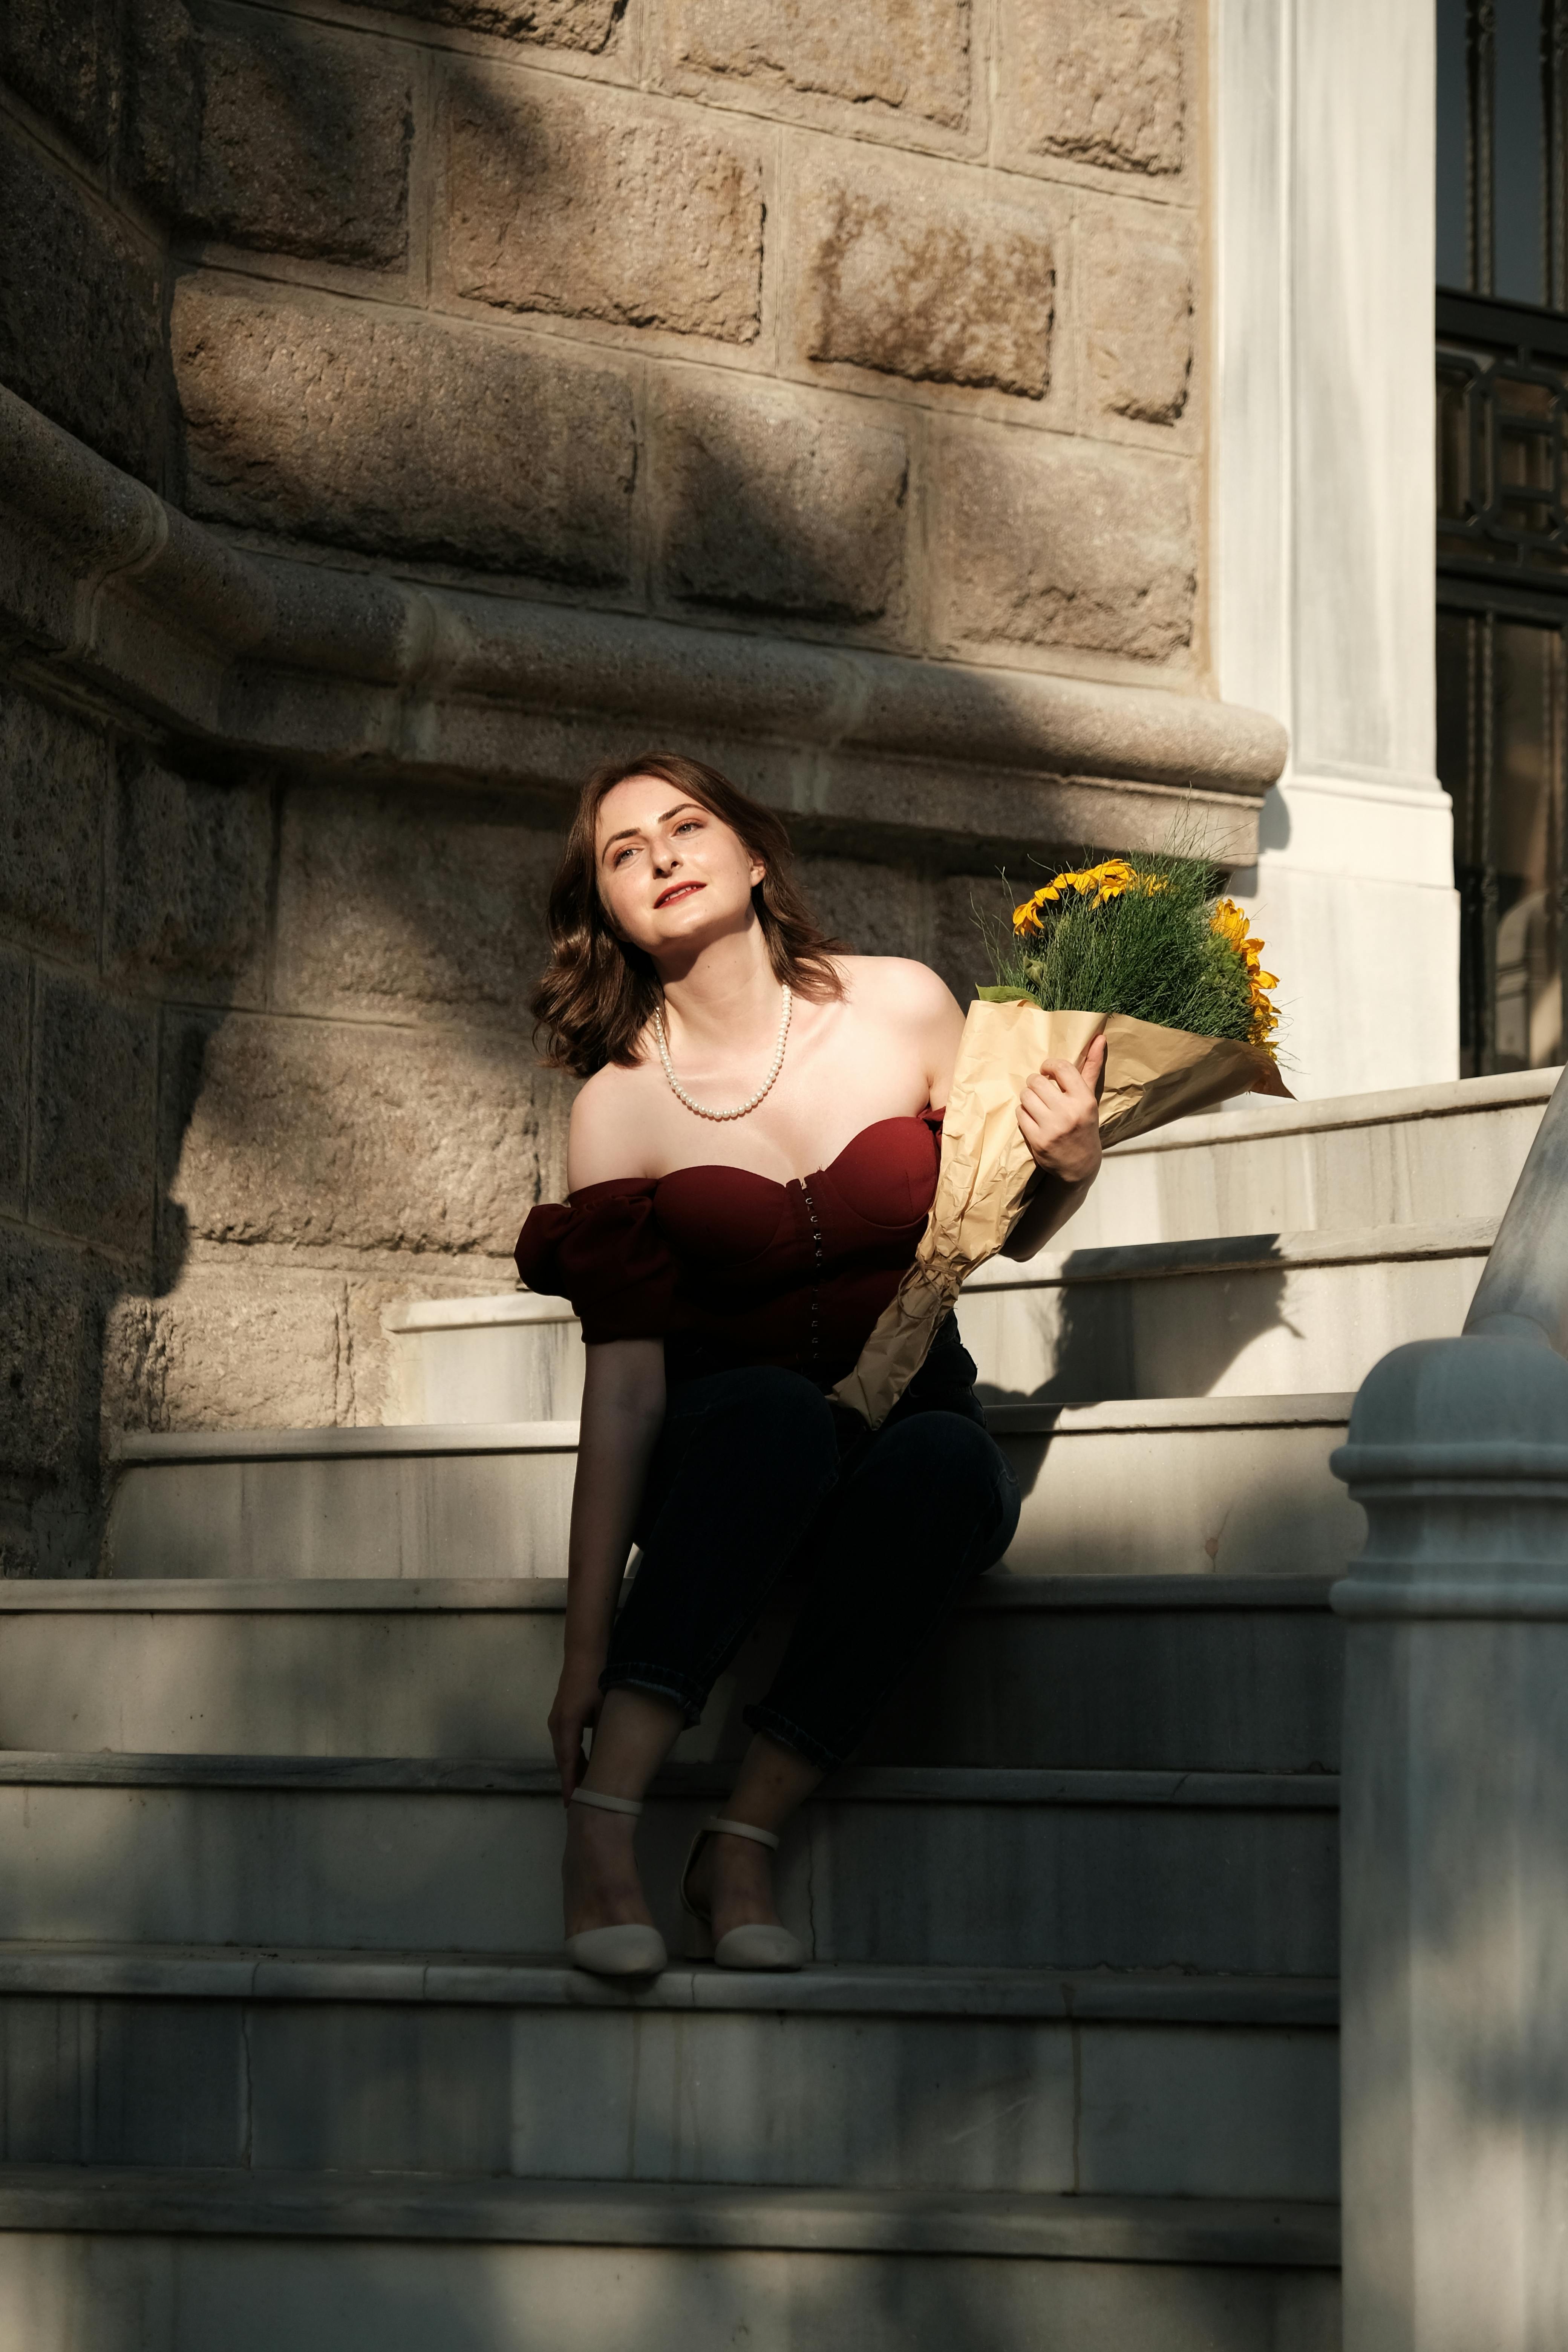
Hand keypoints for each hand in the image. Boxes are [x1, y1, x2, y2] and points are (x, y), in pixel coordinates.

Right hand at [549, 1648, 605, 1800]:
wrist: (585, 1653)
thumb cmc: (597, 1678)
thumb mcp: (605, 1709)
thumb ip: (604, 1734)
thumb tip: (611, 1759)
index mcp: (567, 1725)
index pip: (568, 1762)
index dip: (570, 1784)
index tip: (572, 1804)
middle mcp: (557, 1724)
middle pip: (564, 1759)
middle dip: (572, 1781)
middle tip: (581, 1804)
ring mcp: (557, 1719)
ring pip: (564, 1751)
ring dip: (573, 1769)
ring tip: (583, 1790)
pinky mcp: (562, 1714)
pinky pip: (566, 1741)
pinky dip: (573, 1756)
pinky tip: (583, 1765)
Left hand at [1018, 1032, 1105, 1187]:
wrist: (1080, 1165)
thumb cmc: (1084, 1125)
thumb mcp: (1090, 1098)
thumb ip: (1092, 1067)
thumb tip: (1099, 1037)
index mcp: (1084, 1099)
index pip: (1061, 1067)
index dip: (1049, 1065)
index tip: (1048, 1071)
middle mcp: (1068, 1112)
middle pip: (1037, 1081)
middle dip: (1036, 1083)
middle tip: (1041, 1090)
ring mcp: (1052, 1128)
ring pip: (1026, 1096)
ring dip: (1028, 1098)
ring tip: (1038, 1105)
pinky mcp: (1037, 1140)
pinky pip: (1020, 1113)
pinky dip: (1024, 1113)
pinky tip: (1033, 1118)